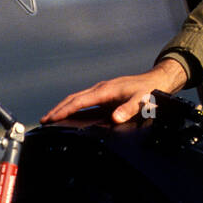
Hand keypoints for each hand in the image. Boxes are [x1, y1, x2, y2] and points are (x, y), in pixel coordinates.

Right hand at [41, 57, 188, 123]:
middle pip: (74, 99)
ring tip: (51, 118)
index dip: (64, 110)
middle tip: (44, 120)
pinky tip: (70, 114)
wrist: (158, 81)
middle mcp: (101, 89)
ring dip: (64, 107)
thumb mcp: (142, 101)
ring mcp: (102, 91)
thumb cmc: (150, 91)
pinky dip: (74, 107)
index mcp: (105, 90)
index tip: (52, 118)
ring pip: (78, 99)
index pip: (79, 101)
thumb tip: (115, 118)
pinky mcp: (105, 95)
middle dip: (58, 109)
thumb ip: (128, 109)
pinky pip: (85, 101)